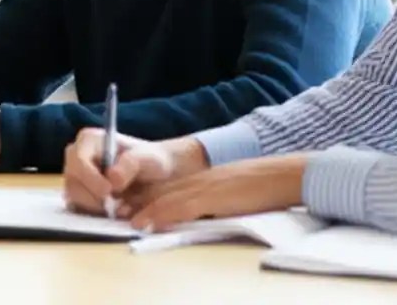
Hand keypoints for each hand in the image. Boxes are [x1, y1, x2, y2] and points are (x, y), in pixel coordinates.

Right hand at [63, 129, 207, 216]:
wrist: (156, 176)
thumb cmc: (150, 160)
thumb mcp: (146, 158)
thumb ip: (130, 164)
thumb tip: (112, 178)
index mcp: (89, 140)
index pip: (78, 159)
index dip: (90, 177)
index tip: (108, 191)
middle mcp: (78, 157)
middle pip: (72, 180)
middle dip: (91, 196)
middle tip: (113, 206)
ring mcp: (77, 178)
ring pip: (73, 197)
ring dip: (94, 207)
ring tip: (118, 208)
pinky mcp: (80, 196)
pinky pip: (78, 209)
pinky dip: (95, 214)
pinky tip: (113, 212)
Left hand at [124, 155, 308, 231]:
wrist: (282, 175)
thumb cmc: (261, 187)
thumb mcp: (230, 192)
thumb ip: (212, 200)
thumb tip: (202, 212)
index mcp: (201, 179)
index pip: (167, 186)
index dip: (145, 195)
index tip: (126, 204)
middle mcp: (197, 180)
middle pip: (160, 190)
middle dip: (136, 200)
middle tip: (114, 209)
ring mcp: (203, 187)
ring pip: (165, 197)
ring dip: (142, 209)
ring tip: (123, 218)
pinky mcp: (212, 197)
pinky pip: (181, 207)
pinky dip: (161, 214)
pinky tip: (148, 222)